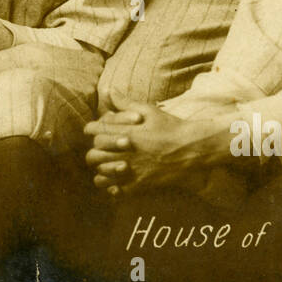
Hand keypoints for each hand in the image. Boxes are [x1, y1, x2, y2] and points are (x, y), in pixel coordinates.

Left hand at [84, 90, 231, 195]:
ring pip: (100, 175)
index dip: (91, 129)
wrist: (191, 148)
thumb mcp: (149, 110)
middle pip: (93, 155)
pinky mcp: (139, 185)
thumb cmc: (170, 126)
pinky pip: (115, 191)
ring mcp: (131, 170)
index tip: (94, 130)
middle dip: (94, 151)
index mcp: (125, 132)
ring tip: (106, 165)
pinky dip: (112, 187)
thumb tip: (110, 90)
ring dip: (100, 170)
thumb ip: (126, 102)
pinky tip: (117, 180)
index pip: (94, 132)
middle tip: (100, 149)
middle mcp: (125, 153)